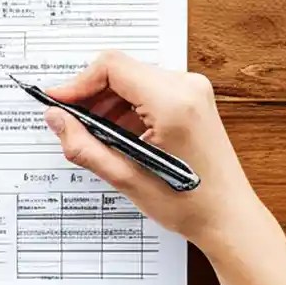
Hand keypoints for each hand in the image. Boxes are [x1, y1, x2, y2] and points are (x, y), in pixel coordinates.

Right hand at [43, 50, 264, 252]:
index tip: (58, 102)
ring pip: (132, 79)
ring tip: (95, 136)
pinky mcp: (192, 99)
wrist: (229, 217)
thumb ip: (84, 145)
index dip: (78, 82)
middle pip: (121, 71)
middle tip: (71, 124)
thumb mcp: (126, 177)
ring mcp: (193, 90)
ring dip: (107, 103)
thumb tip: (56, 118)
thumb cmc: (190, 204)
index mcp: (173, 102)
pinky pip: (147, 89)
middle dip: (91, 95)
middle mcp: (186, 87)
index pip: (112, 67)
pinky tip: (118, 135)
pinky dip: (126, 107)